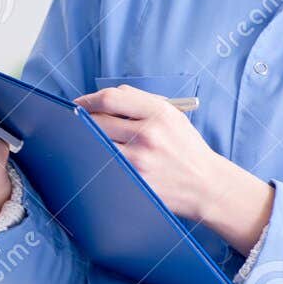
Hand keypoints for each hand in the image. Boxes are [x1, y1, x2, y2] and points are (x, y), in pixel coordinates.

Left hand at [74, 85, 224, 221]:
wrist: (206, 185)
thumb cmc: (186, 148)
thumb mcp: (173, 116)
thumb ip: (140, 102)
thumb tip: (102, 98)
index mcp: (159, 113)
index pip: (110, 98)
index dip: (88, 99)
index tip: (78, 103)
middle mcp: (148, 134)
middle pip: (97, 120)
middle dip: (82, 120)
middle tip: (75, 123)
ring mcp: (139, 160)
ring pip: (96, 143)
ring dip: (85, 140)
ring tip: (83, 139)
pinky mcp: (135, 180)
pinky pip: (104, 165)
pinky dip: (96, 159)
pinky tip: (96, 158)